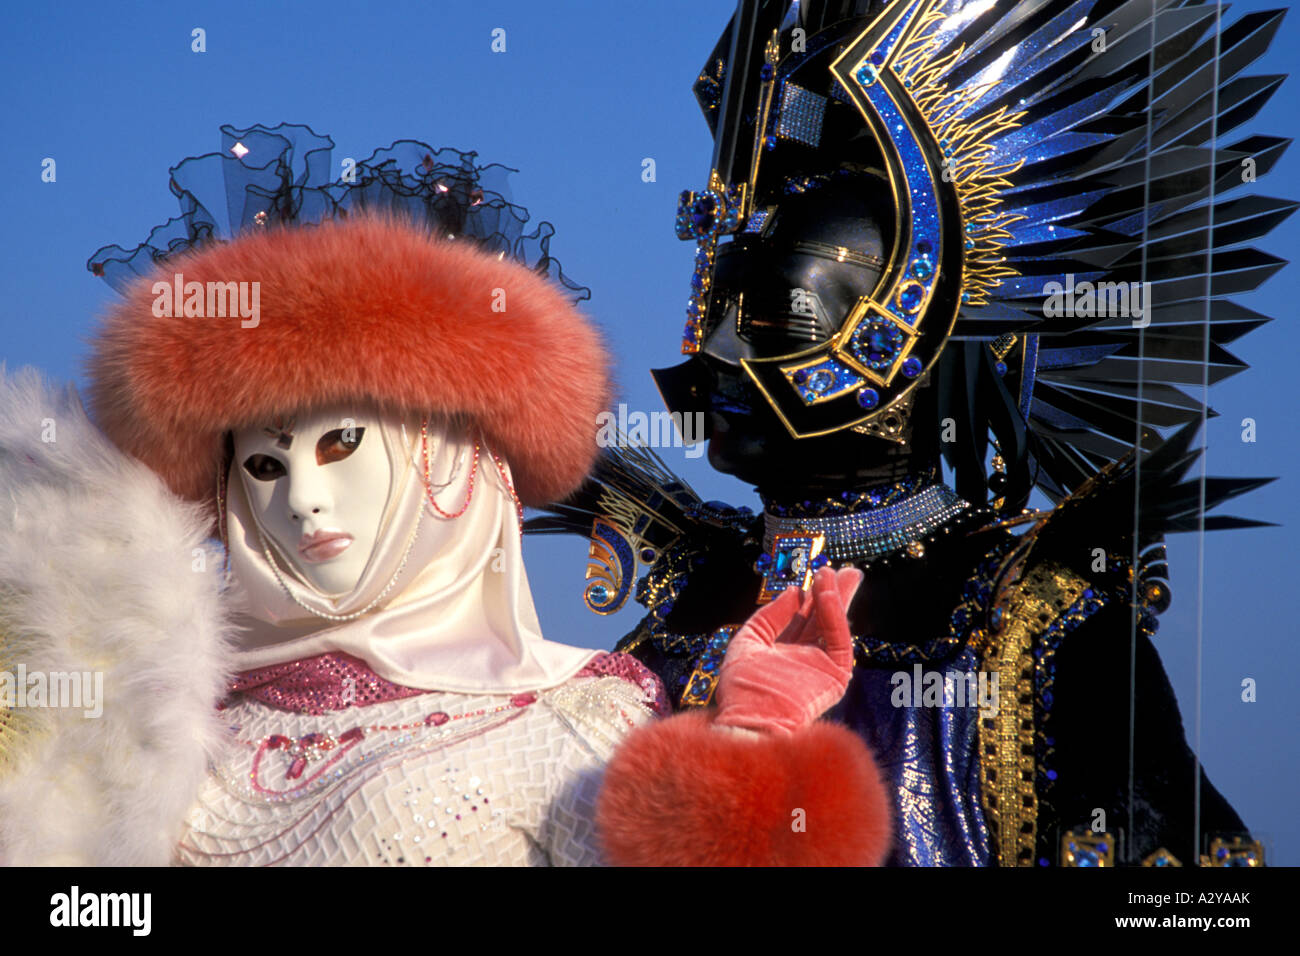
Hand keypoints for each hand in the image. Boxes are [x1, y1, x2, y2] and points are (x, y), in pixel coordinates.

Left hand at [713, 566, 862, 734]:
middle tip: (845, 570)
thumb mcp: (748, 641)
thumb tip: (792, 591)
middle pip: (823, 619)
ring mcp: (821, 667)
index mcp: (783, 654)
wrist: (751, 719)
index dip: (807, 597)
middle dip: (833, 594)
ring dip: (835, 598)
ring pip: (834, 626)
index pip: (800, 620)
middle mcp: (804, 659)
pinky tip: (827, 593)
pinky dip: (835, 615)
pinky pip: (838, 639)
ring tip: (833, 572)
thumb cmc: (742, 690)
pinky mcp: (835, 675)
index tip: (809, 576)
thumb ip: (769, 616)